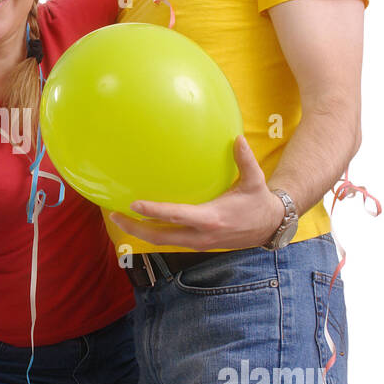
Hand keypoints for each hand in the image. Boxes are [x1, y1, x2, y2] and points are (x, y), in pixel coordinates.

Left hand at [110, 136, 285, 250]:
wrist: (269, 228)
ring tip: (119, 219)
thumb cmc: (259, 202)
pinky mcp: (197, 245)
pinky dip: (153, 233)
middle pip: (161, 237)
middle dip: (136, 228)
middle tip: (114, 216)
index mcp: (211, 219)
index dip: (154, 212)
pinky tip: (140, 222)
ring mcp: (198, 243)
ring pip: (163, 242)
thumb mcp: (255, 181)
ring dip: (140, 232)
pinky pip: (170, 241)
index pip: (176, 216)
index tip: (134, 204)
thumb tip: (237, 138)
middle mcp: (201, 235)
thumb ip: (245, 160)